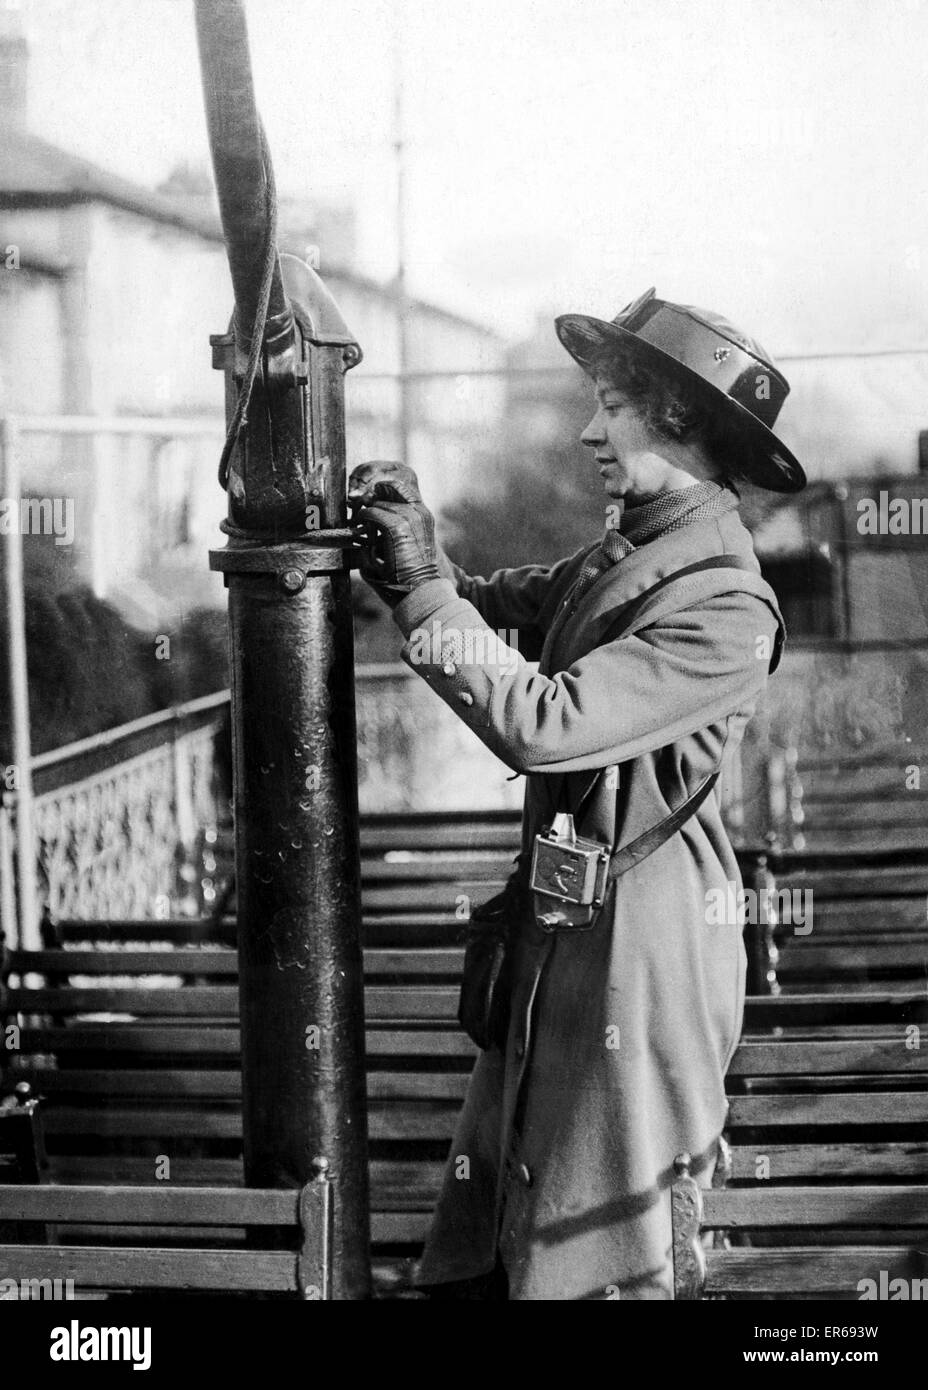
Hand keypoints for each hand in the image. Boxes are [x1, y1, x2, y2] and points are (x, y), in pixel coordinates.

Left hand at [348, 462, 438, 603]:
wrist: (419, 588)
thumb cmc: (410, 571)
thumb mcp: (406, 541)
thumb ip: (393, 524)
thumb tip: (369, 512)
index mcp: (423, 514)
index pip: (399, 487)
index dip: (382, 491)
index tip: (370, 502)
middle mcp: (418, 511)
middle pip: (386, 491)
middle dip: (372, 501)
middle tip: (362, 515)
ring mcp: (409, 517)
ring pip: (377, 502)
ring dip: (366, 514)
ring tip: (362, 528)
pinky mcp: (396, 526)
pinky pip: (371, 513)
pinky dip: (364, 520)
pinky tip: (362, 532)